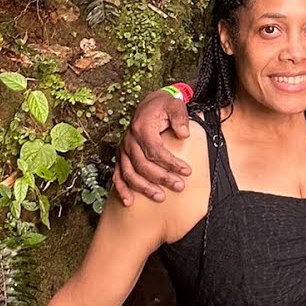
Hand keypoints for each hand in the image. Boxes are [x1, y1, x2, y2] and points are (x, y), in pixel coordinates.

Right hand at [112, 89, 192, 203]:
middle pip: (143, 165)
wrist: (149, 104)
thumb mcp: (175, 105)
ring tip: (160, 197)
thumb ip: (180, 118)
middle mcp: (129, 140)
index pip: (155, 151)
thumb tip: (183, 134)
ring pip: (130, 173)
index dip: (171, 163)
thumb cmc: (163, 106)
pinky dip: (121, 189)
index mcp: (142, 128)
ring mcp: (123, 150)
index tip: (187, 171)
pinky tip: (128, 201)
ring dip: (144, 187)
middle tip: (179, 186)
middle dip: (161, 178)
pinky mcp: (121, 156)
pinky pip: (118, 174)